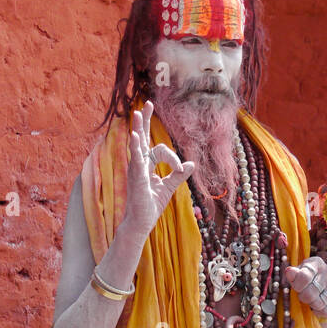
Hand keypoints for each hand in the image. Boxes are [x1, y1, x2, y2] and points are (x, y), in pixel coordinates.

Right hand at [121, 101, 195, 242]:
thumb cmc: (151, 207)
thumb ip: (178, 175)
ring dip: (137, 128)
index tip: (181, 168)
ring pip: (137, 145)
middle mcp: (139, 165)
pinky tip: (134, 136)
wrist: (141, 223)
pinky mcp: (136, 178)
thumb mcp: (169, 188)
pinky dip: (135, 148)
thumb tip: (192, 164)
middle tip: (147, 104)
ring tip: (137, 113)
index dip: (173, 158)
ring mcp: (136, 170)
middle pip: (142, 138)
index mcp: (147, 166)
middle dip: (144, 121)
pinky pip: (135, 160)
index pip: (159, 150)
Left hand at [285, 255, 326, 315]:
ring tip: (311, 301)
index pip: (304, 277)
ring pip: (320, 302)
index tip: (296, 289)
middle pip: (311, 292)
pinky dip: (320, 312)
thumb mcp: (294, 279)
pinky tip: (317, 307)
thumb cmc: (302, 285)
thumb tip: (289, 271)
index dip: (297, 287)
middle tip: (303, 297)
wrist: (316, 295)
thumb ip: (292, 276)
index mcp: (315, 263)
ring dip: (312, 305)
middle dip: (304, 298)